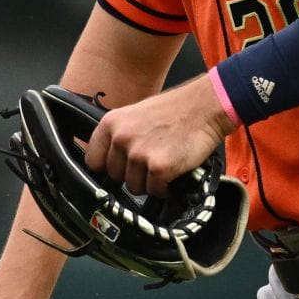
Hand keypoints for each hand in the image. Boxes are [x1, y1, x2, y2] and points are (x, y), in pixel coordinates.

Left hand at [85, 75, 231, 196]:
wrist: (205, 106)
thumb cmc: (175, 110)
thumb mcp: (135, 115)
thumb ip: (119, 136)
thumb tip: (108, 162)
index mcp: (110, 124)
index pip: (93, 160)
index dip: (107, 168)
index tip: (119, 168)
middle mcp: (121, 138)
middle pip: (115, 177)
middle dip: (132, 175)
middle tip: (152, 161)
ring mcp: (138, 154)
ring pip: (134, 187)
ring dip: (150, 182)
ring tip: (165, 162)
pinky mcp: (158, 167)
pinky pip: (155, 191)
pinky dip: (165, 187)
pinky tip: (174, 170)